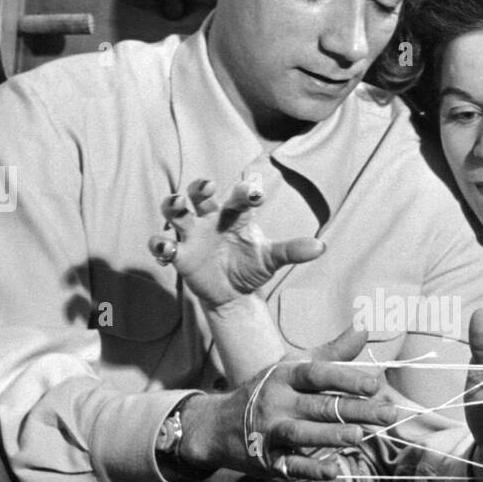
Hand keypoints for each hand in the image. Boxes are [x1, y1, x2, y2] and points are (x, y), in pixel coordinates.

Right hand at [148, 179, 323, 307]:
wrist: (233, 294)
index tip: (255, 192)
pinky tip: (167, 248)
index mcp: (235, 215)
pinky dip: (161, 245)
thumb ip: (292, 250)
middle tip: (208, 186)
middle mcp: (211, 218)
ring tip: (177, 203)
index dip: (245, 191)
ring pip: (175, 211)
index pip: (239, 196)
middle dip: (200, 187)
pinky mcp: (178, 254)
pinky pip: (162, 244)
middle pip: (200, 194)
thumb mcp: (272, 259)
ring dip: (173, 205)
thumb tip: (321, 248)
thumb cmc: (251, 267)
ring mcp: (192, 234)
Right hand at [180, 326, 397, 480]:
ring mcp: (270, 432)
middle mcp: (276, 402)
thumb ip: (332, 353)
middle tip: (388, 414)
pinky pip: (290, 465)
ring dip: (331, 436)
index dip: (345, 378)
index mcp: (284, 376)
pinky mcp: (268, 459)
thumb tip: (365, 328)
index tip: (374, 384)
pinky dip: (312, 469)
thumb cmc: (267, 390)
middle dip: (355, 410)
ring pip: (302, 434)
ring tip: (360, 436)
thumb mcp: (292, 366)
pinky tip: (335, 471)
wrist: (218, 425)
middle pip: (319, 406)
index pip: (317, 374)